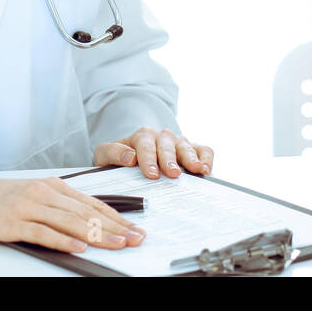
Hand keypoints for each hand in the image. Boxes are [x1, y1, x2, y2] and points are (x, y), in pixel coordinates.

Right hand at [0, 170, 146, 251]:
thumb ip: (59, 205)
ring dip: (97, 234)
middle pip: (87, 213)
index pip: (92, 203)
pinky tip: (79, 247)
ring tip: (118, 244)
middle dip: (115, 227)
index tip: (134, 228)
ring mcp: (29, 207)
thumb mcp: (34, 195)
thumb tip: (88, 221)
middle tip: (136, 238)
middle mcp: (45, 194)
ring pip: (71, 222)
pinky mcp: (13, 222)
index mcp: (53, 186)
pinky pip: (44, 232)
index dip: (116, 217)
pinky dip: (64, 240)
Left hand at [93, 127, 213, 178]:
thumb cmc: (118, 160)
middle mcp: (162, 136)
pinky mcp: (193, 150)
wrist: (130, 160)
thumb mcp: (104, 156)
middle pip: (167, 144)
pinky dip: (207, 157)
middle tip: (172, 173)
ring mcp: (179, 142)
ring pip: (186, 145)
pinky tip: (206, 170)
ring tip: (197, 169)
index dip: (148, 159)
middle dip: (170, 159)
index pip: (145, 145)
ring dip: (191, 158)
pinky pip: (204, 149)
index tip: (151, 174)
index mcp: (142, 136)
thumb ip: (112, 153)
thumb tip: (129, 157)